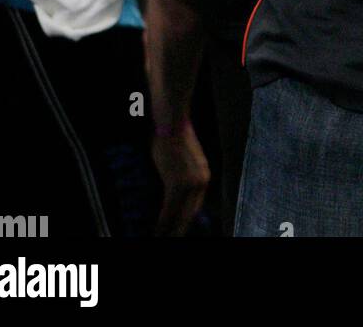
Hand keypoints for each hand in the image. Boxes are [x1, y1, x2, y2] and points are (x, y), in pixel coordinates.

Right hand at [152, 121, 209, 236]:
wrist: (173, 124)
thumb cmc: (174, 138)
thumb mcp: (185, 160)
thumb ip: (184, 176)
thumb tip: (176, 189)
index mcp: (204, 176)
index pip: (197, 206)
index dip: (187, 219)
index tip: (180, 228)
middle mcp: (201, 182)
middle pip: (190, 214)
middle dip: (181, 229)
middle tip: (173, 238)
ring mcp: (190, 184)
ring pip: (180, 215)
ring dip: (171, 229)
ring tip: (162, 238)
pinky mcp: (177, 184)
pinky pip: (169, 209)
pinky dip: (163, 222)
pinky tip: (158, 231)